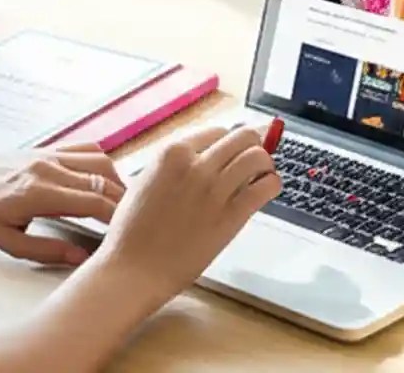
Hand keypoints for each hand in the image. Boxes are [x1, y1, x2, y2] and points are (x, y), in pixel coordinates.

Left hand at [0, 142, 125, 264]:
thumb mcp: (7, 241)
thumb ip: (46, 250)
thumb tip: (81, 257)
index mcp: (38, 193)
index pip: (91, 202)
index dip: (115, 217)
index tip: (126, 231)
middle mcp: (49, 169)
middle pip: (102, 181)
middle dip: (123, 202)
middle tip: (134, 220)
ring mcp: (53, 155)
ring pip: (101, 163)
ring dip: (118, 182)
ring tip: (125, 203)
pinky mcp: (54, 148)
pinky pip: (90, 150)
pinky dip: (105, 164)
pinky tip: (108, 180)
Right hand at [96, 126, 280, 298]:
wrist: (134, 270)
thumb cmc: (131, 232)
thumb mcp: (145, 183)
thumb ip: (174, 167)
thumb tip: (203, 158)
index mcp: (172, 153)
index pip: (218, 131)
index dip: (227, 143)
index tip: (232, 154)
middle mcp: (196, 165)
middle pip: (243, 137)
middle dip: (252, 146)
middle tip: (251, 162)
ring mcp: (215, 189)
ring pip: (257, 157)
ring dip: (264, 165)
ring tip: (261, 176)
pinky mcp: (231, 215)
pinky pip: (265, 187)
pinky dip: (272, 184)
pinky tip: (267, 190)